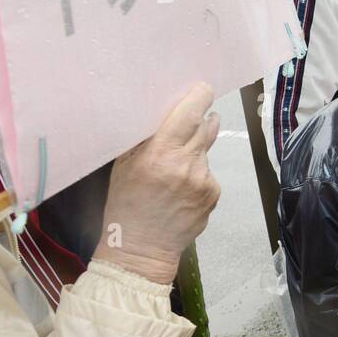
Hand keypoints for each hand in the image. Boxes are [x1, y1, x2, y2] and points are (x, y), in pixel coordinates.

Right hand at [93, 83, 221, 283]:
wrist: (142, 247)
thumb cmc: (126, 204)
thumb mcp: (124, 166)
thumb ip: (144, 139)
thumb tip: (164, 112)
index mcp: (159, 154)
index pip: (188, 114)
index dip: (199, 98)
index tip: (203, 89)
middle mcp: (185, 164)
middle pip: (204, 127)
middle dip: (202, 119)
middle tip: (198, 115)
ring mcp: (204, 180)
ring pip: (205, 151)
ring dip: (195, 151)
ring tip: (175, 168)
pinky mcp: (214, 194)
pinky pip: (208, 173)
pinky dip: (198, 174)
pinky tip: (182, 189)